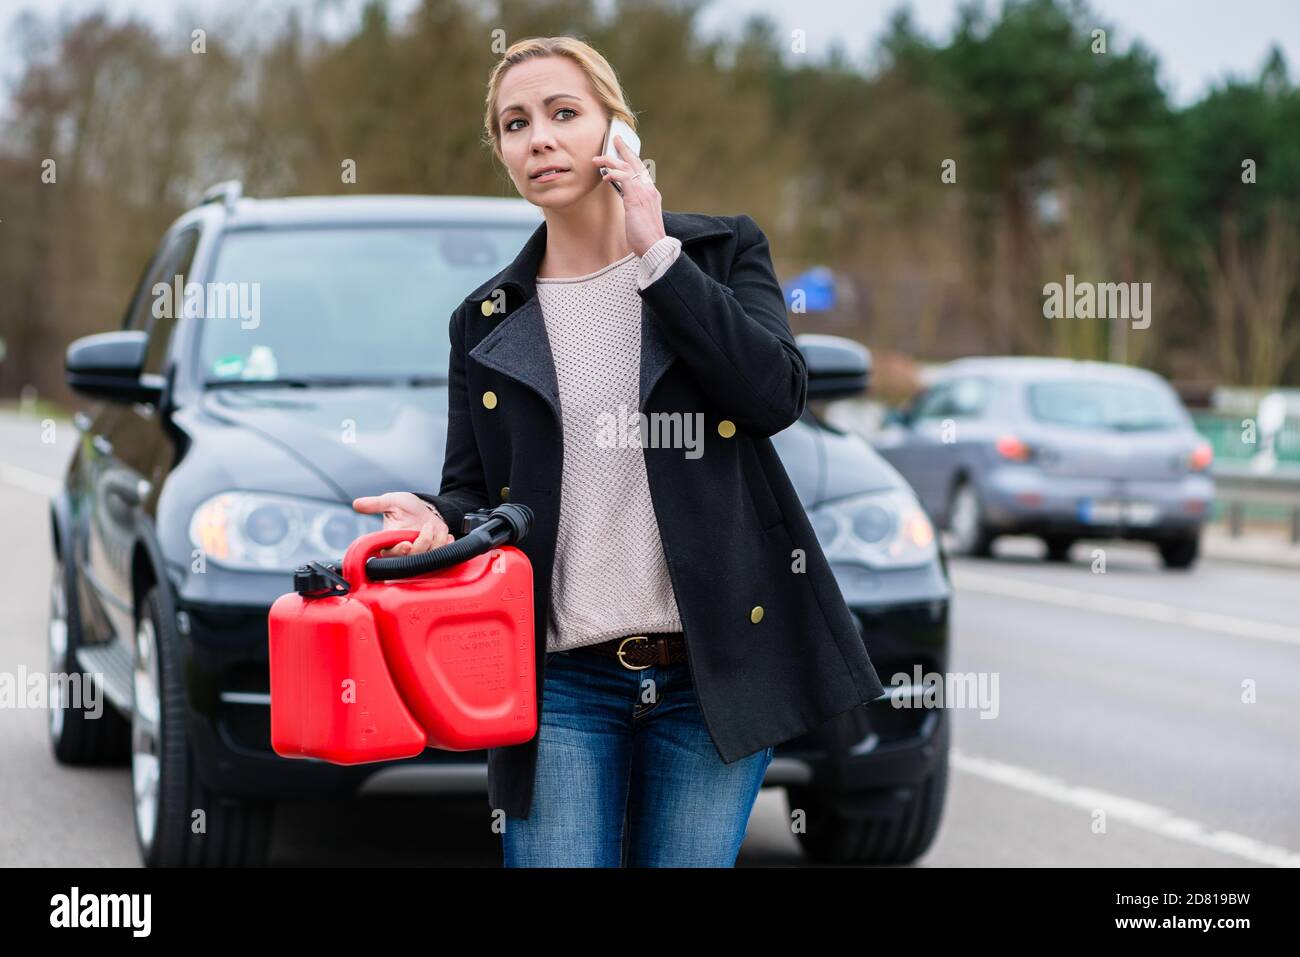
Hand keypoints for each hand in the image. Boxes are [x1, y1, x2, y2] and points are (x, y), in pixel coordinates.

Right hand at [351, 491, 453, 556]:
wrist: (426, 509)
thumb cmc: (406, 507)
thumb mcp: (392, 502)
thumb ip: (375, 504)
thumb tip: (356, 504)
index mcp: (390, 545)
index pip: (393, 555)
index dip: (400, 551)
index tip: (408, 544)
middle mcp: (405, 553)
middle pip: (415, 557)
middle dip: (424, 540)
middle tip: (427, 525)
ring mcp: (421, 555)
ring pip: (431, 555)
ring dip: (437, 537)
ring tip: (433, 524)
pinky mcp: (435, 555)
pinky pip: (444, 554)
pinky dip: (446, 541)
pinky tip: (444, 533)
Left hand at [592, 134, 664, 256]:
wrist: (655, 248)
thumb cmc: (646, 238)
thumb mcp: (641, 217)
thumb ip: (635, 204)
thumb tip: (627, 198)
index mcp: (652, 193)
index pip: (642, 170)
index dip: (633, 159)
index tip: (625, 151)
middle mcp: (649, 189)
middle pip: (636, 162)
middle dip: (624, 149)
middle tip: (615, 139)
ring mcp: (644, 192)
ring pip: (626, 167)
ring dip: (610, 160)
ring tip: (598, 159)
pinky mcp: (635, 198)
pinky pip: (623, 178)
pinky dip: (612, 173)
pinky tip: (604, 175)